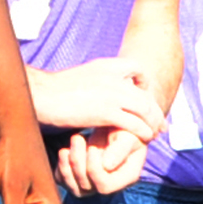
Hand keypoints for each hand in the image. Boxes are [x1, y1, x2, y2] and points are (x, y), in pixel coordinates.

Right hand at [28, 60, 164, 138]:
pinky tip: (143, 138)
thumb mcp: (84, 75)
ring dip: (153, 123)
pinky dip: (142, 132)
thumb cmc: (57, 89)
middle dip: (155, 110)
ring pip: (144, 109)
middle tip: (161, 123)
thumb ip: (100, 80)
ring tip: (154, 133)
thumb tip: (107, 87)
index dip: (144, 83)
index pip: (137, 68)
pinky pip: (133, 123)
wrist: (41, 95)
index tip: (144, 95)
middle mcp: (113, 77)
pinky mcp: (105, 112)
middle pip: (145, 94)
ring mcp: (111, 94)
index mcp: (107, 65)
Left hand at [56, 126, 148, 197]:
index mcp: (127, 177)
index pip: (105, 186)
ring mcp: (94, 184)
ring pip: (73, 187)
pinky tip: (66, 150)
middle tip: (77, 137)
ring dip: (68, 163)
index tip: (92, 146)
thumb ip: (120, 149)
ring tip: (73, 141)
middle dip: (78, 161)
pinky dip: (61, 166)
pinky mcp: (77, 179)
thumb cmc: (125, 129)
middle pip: (87, 187)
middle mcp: (110, 185)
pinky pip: (63, 181)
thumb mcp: (128, 134)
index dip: (93, 168)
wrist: (114, 125)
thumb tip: (106, 166)